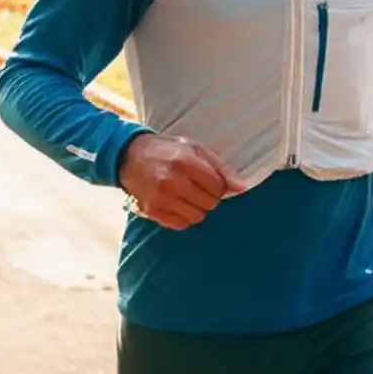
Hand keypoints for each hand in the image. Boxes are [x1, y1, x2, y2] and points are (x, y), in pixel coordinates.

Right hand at [119, 133, 245, 230]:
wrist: (131, 157)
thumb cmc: (169, 151)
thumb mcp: (196, 149)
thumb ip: (221, 168)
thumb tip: (241, 188)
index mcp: (185, 162)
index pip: (218, 186)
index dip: (219, 185)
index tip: (211, 180)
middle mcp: (171, 181)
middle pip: (209, 203)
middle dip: (209, 197)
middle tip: (199, 187)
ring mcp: (160, 198)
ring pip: (197, 216)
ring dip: (197, 208)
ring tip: (188, 195)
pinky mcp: (152, 210)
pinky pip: (181, 224)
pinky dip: (184, 216)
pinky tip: (178, 203)